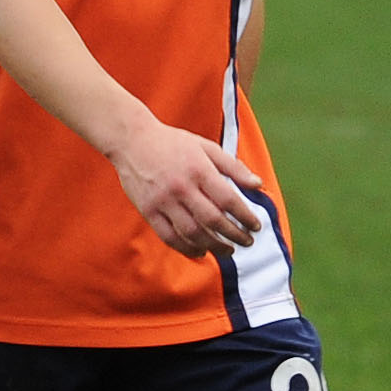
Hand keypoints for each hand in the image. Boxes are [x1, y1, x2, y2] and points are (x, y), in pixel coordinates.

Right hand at [109, 117, 263, 259]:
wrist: (132, 140)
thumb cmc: (172, 142)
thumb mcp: (206, 147)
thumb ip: (233, 166)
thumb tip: (258, 185)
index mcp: (198, 169)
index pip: (228, 200)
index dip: (245, 216)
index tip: (255, 226)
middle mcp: (181, 187)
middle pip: (212, 220)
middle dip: (234, 235)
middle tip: (247, 242)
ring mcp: (163, 201)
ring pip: (192, 233)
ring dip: (214, 246)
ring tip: (228, 250)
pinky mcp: (148, 211)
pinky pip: (169, 237)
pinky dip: (187, 248)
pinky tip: (200, 251)